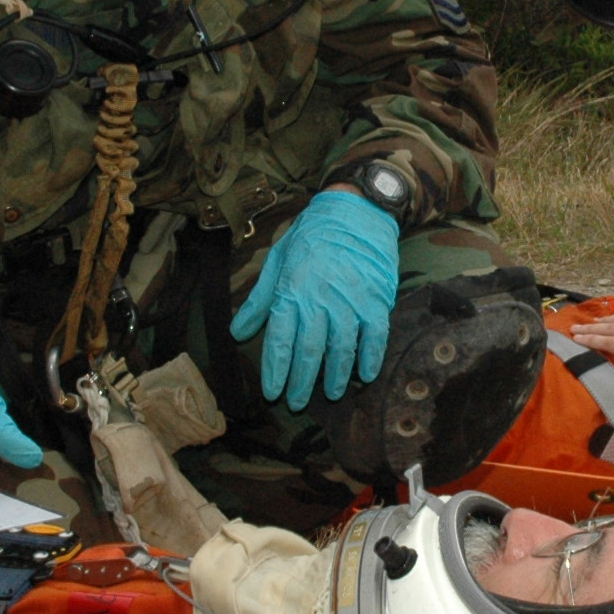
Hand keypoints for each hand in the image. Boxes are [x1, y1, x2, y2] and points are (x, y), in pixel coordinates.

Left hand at [228, 189, 400, 409]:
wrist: (355, 210)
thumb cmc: (311, 235)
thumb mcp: (277, 260)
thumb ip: (259, 300)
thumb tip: (237, 333)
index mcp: (292, 290)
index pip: (280, 340)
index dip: (275, 371)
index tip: (271, 394)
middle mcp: (319, 299)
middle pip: (309, 351)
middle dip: (301, 382)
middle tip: (296, 403)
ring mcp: (350, 301)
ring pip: (341, 349)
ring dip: (335, 377)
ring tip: (330, 395)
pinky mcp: (376, 299)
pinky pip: (375, 337)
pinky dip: (370, 358)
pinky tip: (365, 376)